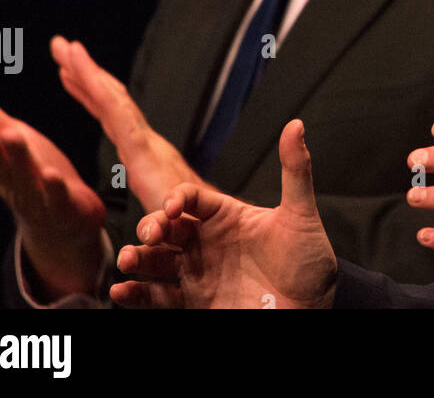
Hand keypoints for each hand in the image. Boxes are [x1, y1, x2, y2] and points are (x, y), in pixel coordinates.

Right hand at [0, 75, 106, 297]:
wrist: (61, 224)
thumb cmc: (33, 173)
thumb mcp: (8, 137)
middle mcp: (11, 179)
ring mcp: (36, 196)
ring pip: (25, 175)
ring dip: (18, 156)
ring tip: (11, 134)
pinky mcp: (63, 207)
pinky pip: (57, 198)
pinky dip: (54, 187)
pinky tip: (52, 173)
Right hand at [51, 35, 205, 212]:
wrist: (214, 232)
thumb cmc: (191, 229)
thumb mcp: (176, 223)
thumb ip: (162, 221)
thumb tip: (155, 221)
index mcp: (147, 153)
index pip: (117, 108)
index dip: (93, 81)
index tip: (72, 53)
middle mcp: (147, 141)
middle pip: (113, 97)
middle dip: (86, 70)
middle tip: (59, 44)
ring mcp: (147, 145)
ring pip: (114, 105)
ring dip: (90, 82)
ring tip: (65, 60)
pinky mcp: (146, 153)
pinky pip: (117, 120)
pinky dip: (99, 104)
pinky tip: (89, 98)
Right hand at [111, 119, 335, 308]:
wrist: (311, 308)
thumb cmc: (308, 261)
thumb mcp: (301, 213)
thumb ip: (295, 170)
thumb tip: (295, 126)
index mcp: (226, 215)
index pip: (191, 198)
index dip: (178, 198)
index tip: (174, 207)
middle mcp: (206, 241)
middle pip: (166, 226)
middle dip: (151, 226)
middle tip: (151, 234)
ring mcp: (197, 272)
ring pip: (155, 260)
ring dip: (137, 257)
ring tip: (129, 261)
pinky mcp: (192, 302)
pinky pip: (156, 296)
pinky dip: (137, 294)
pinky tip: (123, 291)